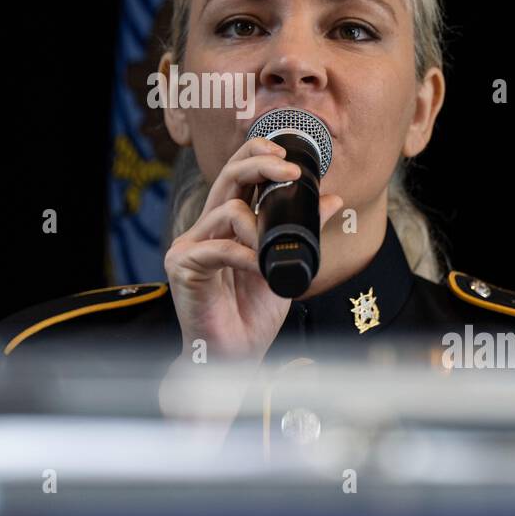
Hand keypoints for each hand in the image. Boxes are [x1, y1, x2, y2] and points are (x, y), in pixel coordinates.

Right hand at [163, 137, 343, 362]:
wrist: (233, 358)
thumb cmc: (252, 316)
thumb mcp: (285, 265)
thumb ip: (303, 231)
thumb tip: (333, 199)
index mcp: (226, 226)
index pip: (237, 176)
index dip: (258, 157)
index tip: (288, 158)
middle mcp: (204, 229)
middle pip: (227, 177)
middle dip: (260, 165)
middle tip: (289, 171)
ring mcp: (189, 246)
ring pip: (227, 211)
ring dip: (259, 229)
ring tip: (269, 256)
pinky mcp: (181, 266)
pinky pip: (218, 247)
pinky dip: (245, 255)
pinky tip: (259, 270)